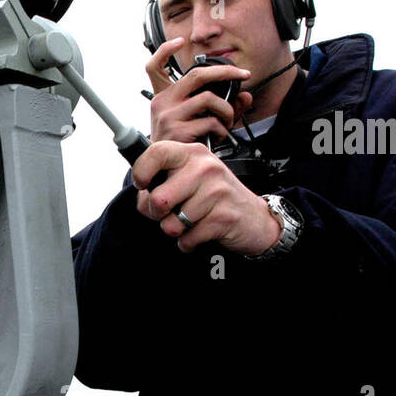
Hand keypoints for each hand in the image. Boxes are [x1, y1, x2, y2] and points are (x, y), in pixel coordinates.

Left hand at [131, 140, 280, 255]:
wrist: (255, 218)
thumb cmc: (214, 199)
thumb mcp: (189, 179)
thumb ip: (163, 182)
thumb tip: (143, 197)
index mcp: (192, 154)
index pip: (156, 152)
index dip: (141, 172)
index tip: (143, 185)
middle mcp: (205, 168)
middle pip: (159, 199)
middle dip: (157, 215)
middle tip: (170, 213)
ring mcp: (216, 192)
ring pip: (172, 224)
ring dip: (176, 231)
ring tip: (191, 222)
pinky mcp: (223, 217)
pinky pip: (187, 239)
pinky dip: (189, 243)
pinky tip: (201, 233)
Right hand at [146, 38, 252, 143]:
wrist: (167, 173)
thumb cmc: (183, 144)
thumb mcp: (197, 121)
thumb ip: (223, 106)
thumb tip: (245, 97)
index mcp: (163, 98)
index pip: (154, 67)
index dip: (165, 51)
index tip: (179, 42)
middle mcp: (162, 103)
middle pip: (196, 75)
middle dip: (226, 72)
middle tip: (243, 76)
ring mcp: (168, 116)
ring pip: (210, 99)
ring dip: (227, 110)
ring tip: (227, 121)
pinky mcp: (178, 131)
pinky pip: (211, 121)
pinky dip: (222, 129)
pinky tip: (218, 136)